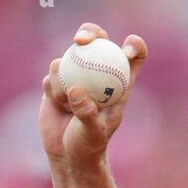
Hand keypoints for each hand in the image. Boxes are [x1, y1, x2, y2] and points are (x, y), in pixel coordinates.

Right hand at [39, 23, 147, 167]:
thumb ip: (86, 112)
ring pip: (68, 58)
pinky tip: (57, 104)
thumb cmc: (88, 146)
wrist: (67, 154)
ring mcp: (77, 75)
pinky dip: (52, 88)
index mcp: (120, 83)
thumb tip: (76, 89)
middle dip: (90, 32)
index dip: (135, 45)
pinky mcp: (57, 81)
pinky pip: (51, 74)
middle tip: (80, 40)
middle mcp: (99, 74)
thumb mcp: (92, 133)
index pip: (134, 56)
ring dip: (63, 76)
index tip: (127, 47)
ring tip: (66, 103)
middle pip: (98, 40)